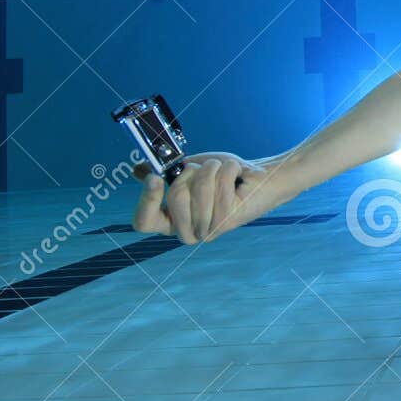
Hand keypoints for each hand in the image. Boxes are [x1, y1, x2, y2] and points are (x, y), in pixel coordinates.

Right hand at [131, 152, 291, 244]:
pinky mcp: (226, 222)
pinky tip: (237, 173)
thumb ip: (167, 172)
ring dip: (212, 168)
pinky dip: (228, 169)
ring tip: (224, 170)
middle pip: (173, 196)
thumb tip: (137, 171)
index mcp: (172, 221)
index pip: (143, 222)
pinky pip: (218, 186)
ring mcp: (207, 231)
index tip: (155, 177)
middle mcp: (187, 232)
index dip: (145, 200)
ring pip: (197, 189)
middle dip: (191, 173)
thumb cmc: (226, 174)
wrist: (263, 175)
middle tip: (207, 170)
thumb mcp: (192, 169)